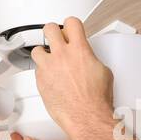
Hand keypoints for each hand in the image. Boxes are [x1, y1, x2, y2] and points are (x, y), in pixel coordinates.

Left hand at [29, 17, 116, 139]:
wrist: (86, 116)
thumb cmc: (96, 99)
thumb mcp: (103, 71)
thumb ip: (91, 59)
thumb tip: (88, 59)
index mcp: (80, 49)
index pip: (71, 23)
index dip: (70, 25)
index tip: (70, 29)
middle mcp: (62, 55)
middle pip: (49, 29)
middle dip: (53, 32)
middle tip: (56, 39)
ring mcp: (49, 67)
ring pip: (37, 49)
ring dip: (43, 53)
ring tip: (50, 60)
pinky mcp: (41, 80)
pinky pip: (37, 70)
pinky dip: (42, 72)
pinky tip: (50, 78)